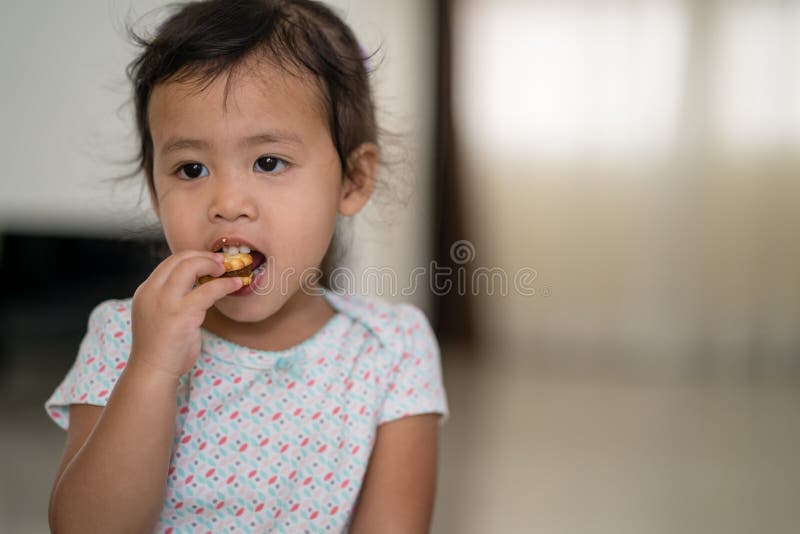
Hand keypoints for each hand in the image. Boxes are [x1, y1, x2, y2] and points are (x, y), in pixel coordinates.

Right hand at [129, 250, 241, 378]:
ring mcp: (165, 301)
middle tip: (221, 262)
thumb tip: (198, 285)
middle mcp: (152, 291)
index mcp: (146, 291)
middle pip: (179, 259)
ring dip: (212, 264)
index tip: (209, 261)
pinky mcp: (181, 313)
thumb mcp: (159, 315)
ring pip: (190, 267)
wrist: (153, 371)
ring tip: (227, 270)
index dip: (192, 257)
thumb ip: (172, 298)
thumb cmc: (161, 347)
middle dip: (203, 256)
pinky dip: (225, 285)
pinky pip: (208, 290)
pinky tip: (235, 285)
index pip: (169, 262)